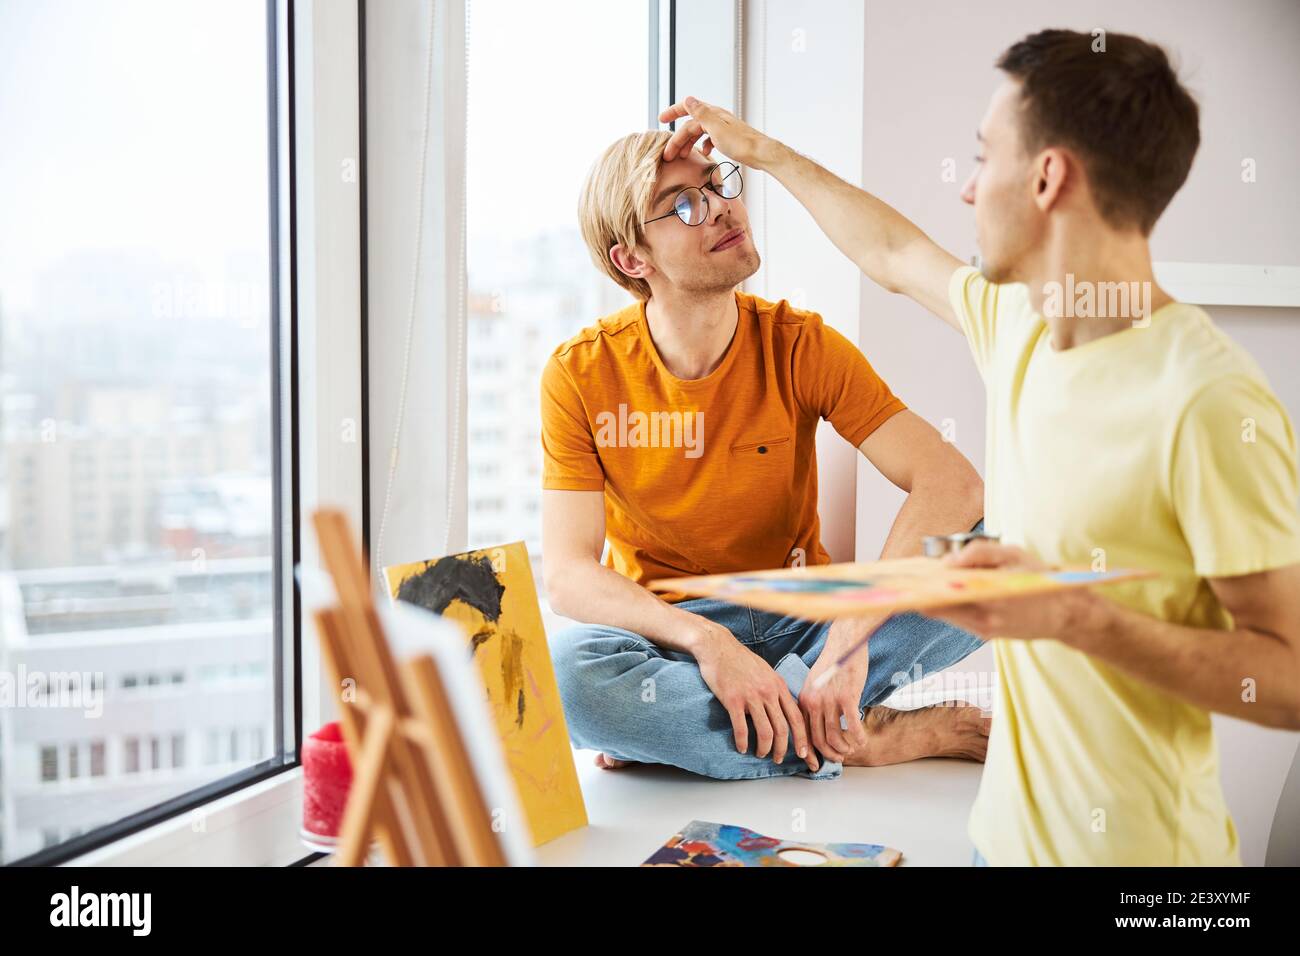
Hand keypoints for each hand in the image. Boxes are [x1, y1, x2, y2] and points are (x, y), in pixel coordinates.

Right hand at [657, 96, 780, 168]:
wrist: (761, 154)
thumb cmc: (741, 143)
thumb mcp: (717, 129)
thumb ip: (701, 114)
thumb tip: (688, 98)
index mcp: (712, 114)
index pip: (687, 109)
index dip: (673, 112)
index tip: (660, 119)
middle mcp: (716, 118)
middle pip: (691, 126)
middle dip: (678, 139)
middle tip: (669, 154)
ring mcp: (722, 127)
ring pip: (700, 133)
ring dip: (689, 144)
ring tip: (683, 156)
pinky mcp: (728, 138)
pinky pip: (710, 138)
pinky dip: (704, 145)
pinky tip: (705, 153)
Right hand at [693, 622, 817, 771]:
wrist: (718, 647)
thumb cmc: (741, 660)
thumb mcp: (766, 672)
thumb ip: (776, 690)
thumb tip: (784, 710)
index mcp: (778, 686)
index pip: (797, 717)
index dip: (801, 738)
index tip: (802, 753)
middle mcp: (768, 692)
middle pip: (783, 728)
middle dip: (782, 748)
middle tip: (777, 759)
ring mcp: (751, 696)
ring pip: (765, 731)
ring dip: (764, 748)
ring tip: (760, 754)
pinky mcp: (733, 700)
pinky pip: (741, 728)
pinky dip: (743, 742)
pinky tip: (741, 748)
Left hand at [802, 617, 876, 762]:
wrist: (845, 642)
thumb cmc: (834, 663)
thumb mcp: (816, 683)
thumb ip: (815, 702)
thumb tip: (820, 723)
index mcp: (804, 699)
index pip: (803, 732)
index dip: (809, 752)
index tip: (815, 764)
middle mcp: (813, 702)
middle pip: (817, 739)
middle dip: (829, 754)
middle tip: (840, 758)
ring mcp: (829, 700)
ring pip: (834, 737)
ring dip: (844, 748)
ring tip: (853, 749)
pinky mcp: (847, 697)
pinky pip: (852, 727)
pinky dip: (858, 738)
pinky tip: (863, 740)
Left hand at [926, 541, 1105, 643]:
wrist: (1067, 614)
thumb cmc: (1042, 580)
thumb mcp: (1014, 554)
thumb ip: (979, 553)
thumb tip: (948, 561)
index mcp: (989, 599)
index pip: (938, 597)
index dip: (920, 587)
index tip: (906, 575)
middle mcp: (983, 620)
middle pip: (936, 607)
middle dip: (924, 591)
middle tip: (913, 576)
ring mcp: (984, 630)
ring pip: (946, 613)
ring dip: (937, 597)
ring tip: (930, 579)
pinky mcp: (987, 635)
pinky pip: (959, 618)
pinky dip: (952, 604)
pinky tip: (952, 590)